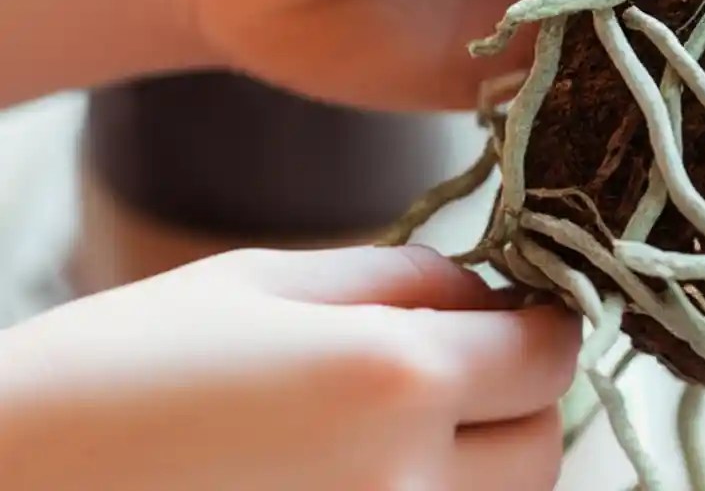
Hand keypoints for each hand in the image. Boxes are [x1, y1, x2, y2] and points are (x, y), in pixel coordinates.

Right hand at [0, 245, 581, 490]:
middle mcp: (408, 490)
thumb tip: (480, 294)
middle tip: (463, 369)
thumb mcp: (257, 285)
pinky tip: (363, 479)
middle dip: (521, 400)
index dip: (543, 325)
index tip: (522, 314)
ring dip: (486, 465)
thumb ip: (396, 277)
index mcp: (391, 381)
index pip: (549, 355)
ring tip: (401, 427)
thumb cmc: (113, 375)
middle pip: (545, 448)